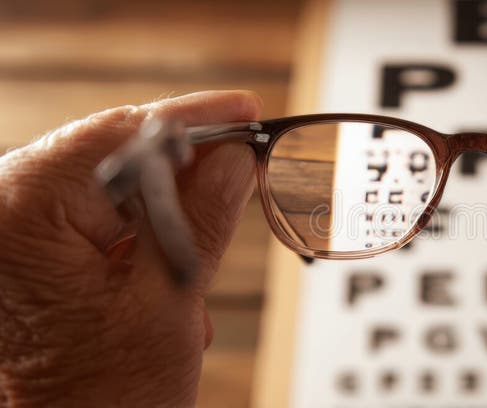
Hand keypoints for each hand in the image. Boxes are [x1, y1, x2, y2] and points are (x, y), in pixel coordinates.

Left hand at [0, 91, 260, 405]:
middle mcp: (5, 216)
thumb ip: (201, 217)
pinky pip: (92, 222)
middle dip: (182, 172)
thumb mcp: (170, 299)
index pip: (122, 133)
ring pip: (108, 190)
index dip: (194, 119)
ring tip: (195, 267)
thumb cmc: (101, 401)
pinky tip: (166, 281)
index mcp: (25, 213)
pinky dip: (139, 240)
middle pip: (112, 157)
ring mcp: (14, 238)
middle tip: (243, 174)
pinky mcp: (28, 260)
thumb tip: (232, 160)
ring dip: (165, 216)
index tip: (244, 111)